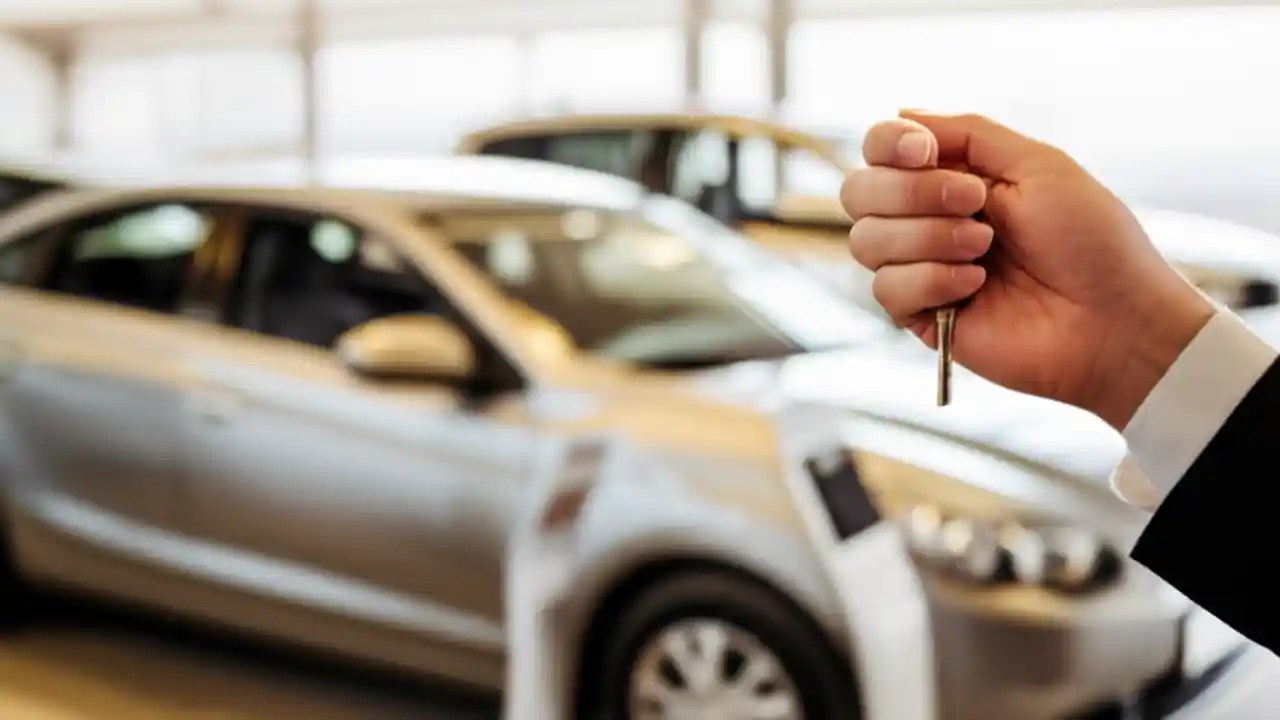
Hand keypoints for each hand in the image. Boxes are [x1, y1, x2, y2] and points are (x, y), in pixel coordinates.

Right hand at [842, 111, 1214, 429]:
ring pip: (866, 240)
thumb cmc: (1090, 241)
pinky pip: (887, 287)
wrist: (1111, 319)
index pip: (879, 149)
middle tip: (975, 204)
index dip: (887, 144)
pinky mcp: (920, 315)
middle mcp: (926, 220)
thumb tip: (903, 113)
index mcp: (952, 177)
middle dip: (911, 193)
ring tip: (985, 249)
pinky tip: (975, 287)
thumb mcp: (1037, 164)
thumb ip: (969, 133)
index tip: (922, 152)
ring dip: (929, 238)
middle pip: (858, 191)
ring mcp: (920, 268)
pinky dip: (933, 280)